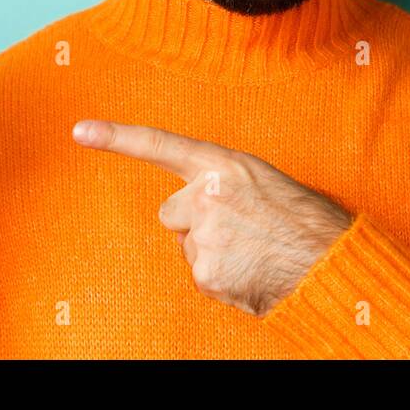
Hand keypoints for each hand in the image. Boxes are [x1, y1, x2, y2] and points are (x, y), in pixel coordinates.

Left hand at [72, 120, 353, 316]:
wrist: (330, 263)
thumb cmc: (304, 219)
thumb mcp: (263, 182)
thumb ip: (223, 185)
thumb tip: (197, 203)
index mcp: (223, 166)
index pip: (161, 145)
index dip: (117, 138)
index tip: (79, 130)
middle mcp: (206, 197)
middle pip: (172, 212)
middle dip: (195, 223)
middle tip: (241, 229)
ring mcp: (204, 237)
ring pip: (188, 247)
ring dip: (214, 252)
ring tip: (254, 252)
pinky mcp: (207, 274)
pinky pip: (201, 275)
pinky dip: (222, 278)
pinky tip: (251, 272)